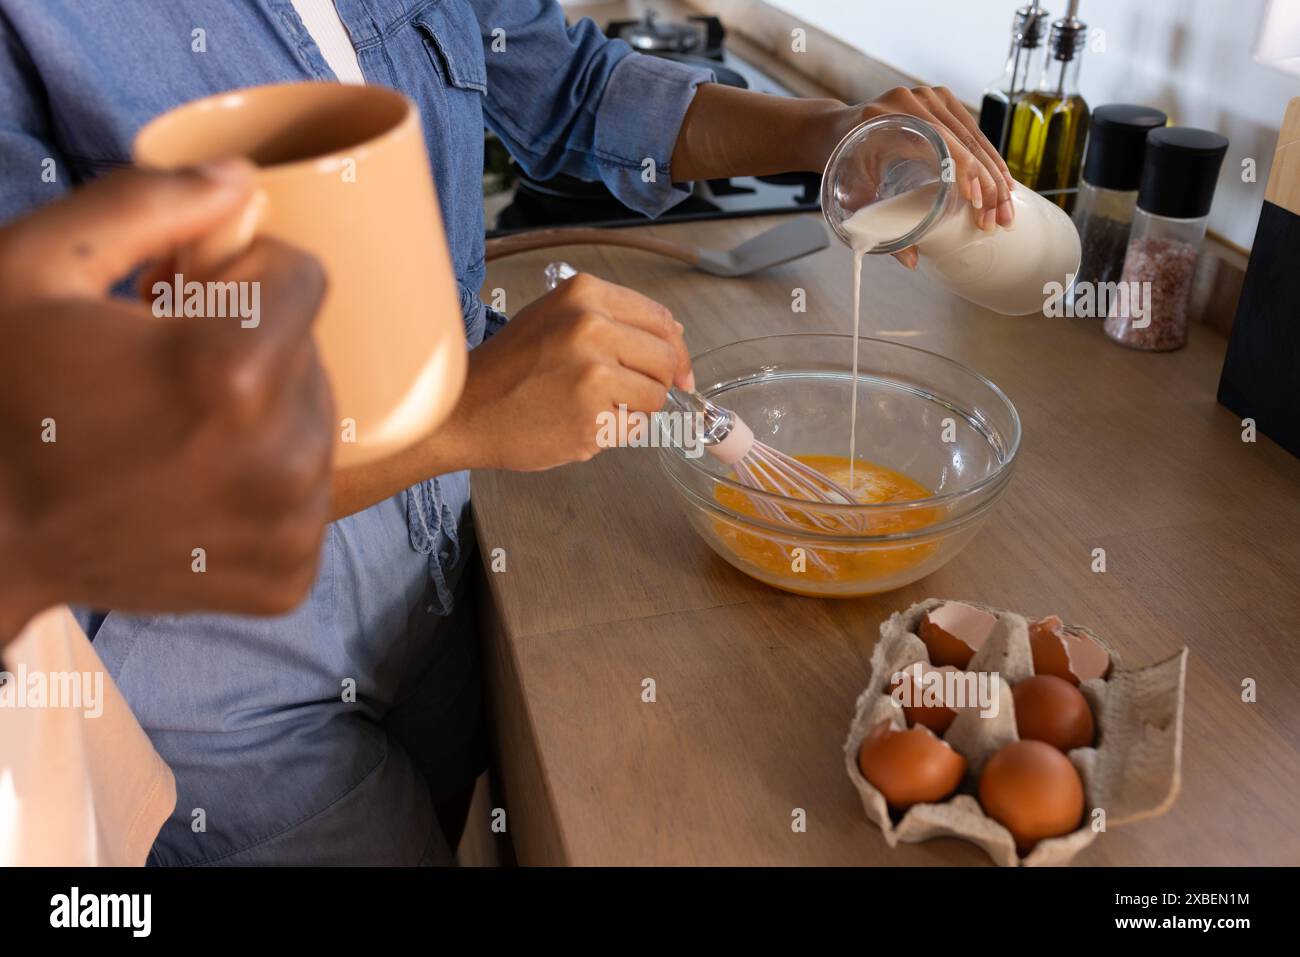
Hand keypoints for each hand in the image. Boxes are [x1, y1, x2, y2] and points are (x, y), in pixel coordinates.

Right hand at [0, 163, 334, 643]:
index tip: (177, 301)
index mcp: (235, 371)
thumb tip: (243, 180)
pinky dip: (259, 485)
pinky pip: (305, 494)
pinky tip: (188, 486)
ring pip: (314, 421)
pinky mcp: (288, 575)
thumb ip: (146, 205)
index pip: (305, 274)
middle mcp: (285, 453)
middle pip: (310, 352)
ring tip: (170, 430)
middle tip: (162, 372)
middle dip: (250, 346)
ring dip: (260, 414)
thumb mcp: (32, 267)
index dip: (237, 274)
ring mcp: (292, 523)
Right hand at [433, 272, 691, 471]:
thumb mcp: (556, 318)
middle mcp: (592, 327)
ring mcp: (593, 375)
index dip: (676, 350)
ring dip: (633, 410)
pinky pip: (633, 429)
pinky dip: (614, 433)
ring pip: (654, 398)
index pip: (660, 320)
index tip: (680, 371)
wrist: (462, 410)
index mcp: (585, 295)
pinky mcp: (591, 419)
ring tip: (590, 405)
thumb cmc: (508, 368)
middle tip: (623, 393)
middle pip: (665, 361)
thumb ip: (613, 319)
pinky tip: (577, 422)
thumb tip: (673, 334)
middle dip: (655, 382)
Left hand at [836, 86, 1015, 267]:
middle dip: (987, 183)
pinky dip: (988, 159)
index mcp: (887, 116)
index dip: (964, 170)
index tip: (975, 201)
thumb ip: (877, 226)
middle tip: (998, 218)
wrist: (835, 129)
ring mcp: (928, 96)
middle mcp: (911, 99)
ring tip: (1004, 209)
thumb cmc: (840, 163)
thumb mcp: (853, 194)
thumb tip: (911, 261)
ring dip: (994, 175)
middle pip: (964, 140)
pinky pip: (972, 131)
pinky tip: (1002, 184)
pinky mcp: (940, 100)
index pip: (940, 139)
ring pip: (974, 137)